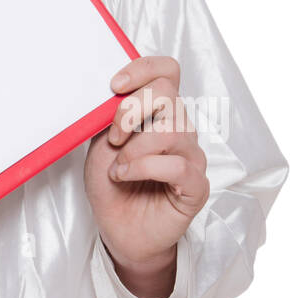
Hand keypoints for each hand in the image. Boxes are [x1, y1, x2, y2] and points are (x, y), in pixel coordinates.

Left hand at [84, 55, 208, 294]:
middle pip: (168, 93)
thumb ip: (110, 114)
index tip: (115, 85)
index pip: (167, 72)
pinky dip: (143, 168)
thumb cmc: (112, 183)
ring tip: (117, 167)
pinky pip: (177, 166)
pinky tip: (125, 176)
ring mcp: (191, 156)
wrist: (118, 228)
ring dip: (134, 148)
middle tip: (113, 136)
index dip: (143, 69)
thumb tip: (110, 90)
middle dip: (131, 110)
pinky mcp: (196, 186)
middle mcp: (181, 129)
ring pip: (171, 130)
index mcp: (160, 112)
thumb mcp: (101, 140)